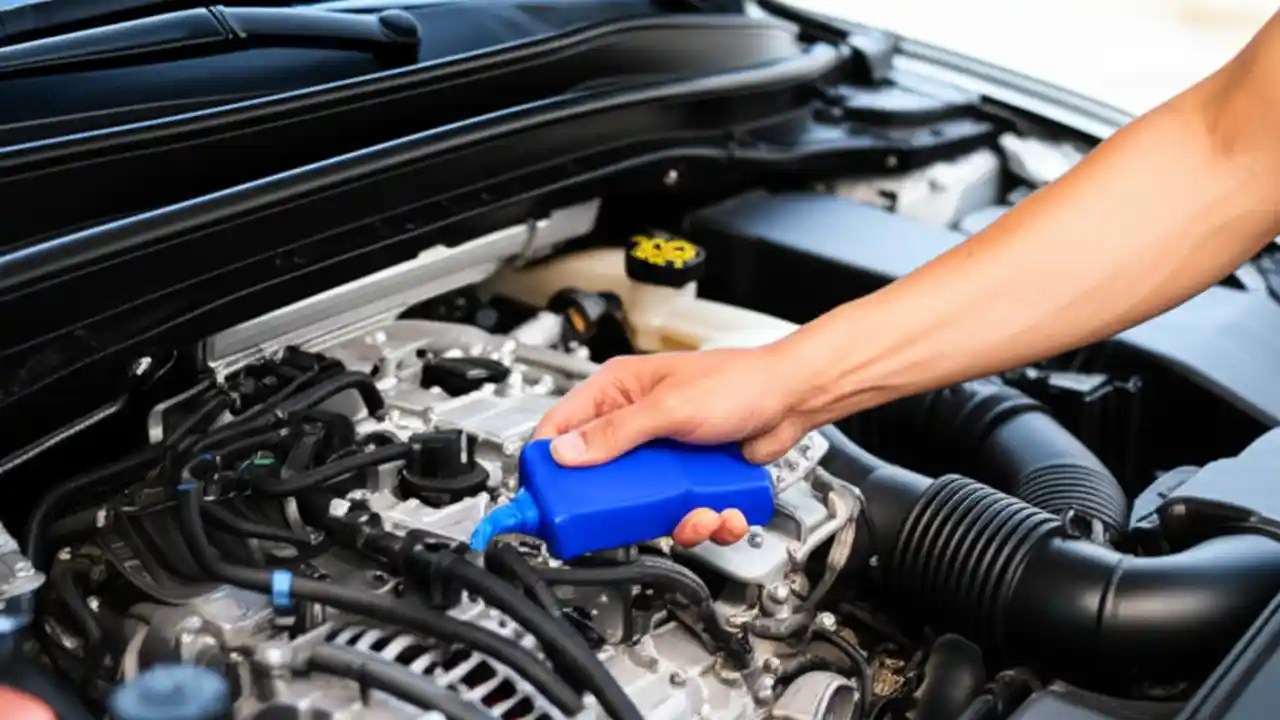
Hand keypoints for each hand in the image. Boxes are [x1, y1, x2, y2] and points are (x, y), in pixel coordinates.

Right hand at [532, 346, 811, 546]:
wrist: (792, 399)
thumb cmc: (738, 383)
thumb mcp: (668, 408)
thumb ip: (616, 432)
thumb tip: (565, 452)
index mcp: (618, 392)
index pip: (562, 427)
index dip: (547, 462)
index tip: (541, 497)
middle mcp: (635, 423)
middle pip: (599, 478)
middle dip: (619, 507)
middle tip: (630, 519)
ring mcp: (661, 454)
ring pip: (642, 504)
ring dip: (673, 520)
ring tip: (697, 516)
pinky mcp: (688, 478)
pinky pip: (680, 511)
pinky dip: (702, 521)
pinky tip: (721, 513)